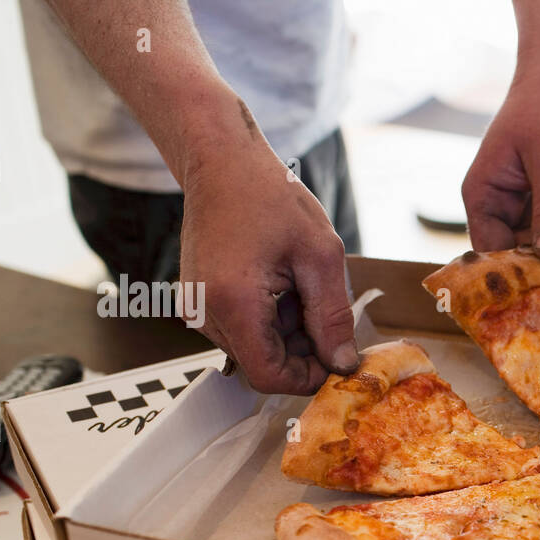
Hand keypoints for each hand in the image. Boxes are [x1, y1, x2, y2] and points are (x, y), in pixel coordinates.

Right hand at [178, 143, 356, 394]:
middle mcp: (205, 312)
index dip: (306, 377)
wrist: (222, 162)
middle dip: (300, 350)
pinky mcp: (197, 300)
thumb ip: (332, 317)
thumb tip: (342, 363)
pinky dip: (267, 318)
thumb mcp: (321, 255)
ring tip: (297, 285)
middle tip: (322, 309)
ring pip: (252, 348)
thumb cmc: (270, 196)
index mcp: (233, 303)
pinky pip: (239, 328)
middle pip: (261, 364)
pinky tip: (278, 283)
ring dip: (285, 332)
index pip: (268, 376)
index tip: (335, 358)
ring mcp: (196, 308)